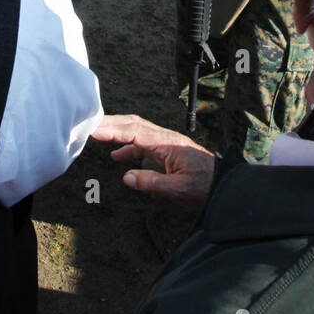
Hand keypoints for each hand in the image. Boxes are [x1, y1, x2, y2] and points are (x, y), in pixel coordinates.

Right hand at [91, 114, 216, 208]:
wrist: (225, 184)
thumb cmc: (206, 186)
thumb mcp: (179, 190)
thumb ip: (152, 183)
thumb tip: (126, 177)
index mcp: (167, 144)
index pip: (134, 131)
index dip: (112, 130)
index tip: (93, 129)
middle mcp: (165, 138)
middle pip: (133, 124)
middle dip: (110, 123)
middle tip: (88, 123)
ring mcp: (166, 143)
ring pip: (137, 130)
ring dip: (117, 131)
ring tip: (96, 135)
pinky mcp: (167, 151)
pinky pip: (143, 143)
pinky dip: (127, 145)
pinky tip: (117, 156)